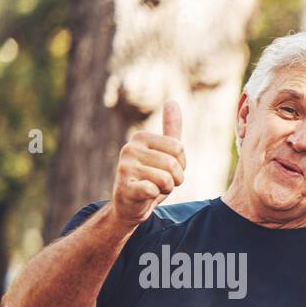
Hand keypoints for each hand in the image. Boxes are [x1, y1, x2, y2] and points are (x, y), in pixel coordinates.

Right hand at [111, 100, 185, 225]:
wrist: (131, 204)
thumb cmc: (150, 177)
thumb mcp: (164, 152)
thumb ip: (170, 129)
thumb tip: (173, 101)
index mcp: (140, 137)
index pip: (179, 148)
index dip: (181, 165)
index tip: (169, 169)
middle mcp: (129, 148)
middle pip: (174, 164)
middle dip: (176, 179)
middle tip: (162, 182)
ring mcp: (125, 167)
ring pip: (166, 179)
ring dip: (167, 189)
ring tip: (154, 188)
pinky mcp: (124, 187)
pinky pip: (152, 190)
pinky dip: (155, 195)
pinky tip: (146, 195)